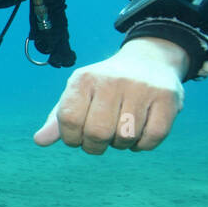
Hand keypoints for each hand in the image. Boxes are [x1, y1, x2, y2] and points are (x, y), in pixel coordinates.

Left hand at [33, 38, 186, 153]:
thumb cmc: (104, 86)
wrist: (149, 60)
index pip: (69, 120)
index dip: (72, 138)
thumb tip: (39, 141)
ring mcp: (141, 87)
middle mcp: (112, 80)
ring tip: (120, 132)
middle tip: (99, 140)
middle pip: (98, 133)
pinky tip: (138, 136)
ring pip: (125, 138)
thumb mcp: (78, 94)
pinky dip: (142, 145)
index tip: (78, 137)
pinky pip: (152, 138)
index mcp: (84, 79)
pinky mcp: (167, 98)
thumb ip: (58, 119)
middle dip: (95, 146)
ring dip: (121, 145)